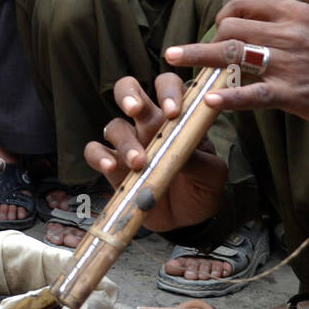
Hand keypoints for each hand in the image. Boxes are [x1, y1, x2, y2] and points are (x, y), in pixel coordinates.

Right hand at [83, 73, 226, 231]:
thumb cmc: (202, 188)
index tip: (173, 112)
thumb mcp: (212, 174)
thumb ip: (200, 160)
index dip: (168, 91)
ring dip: (125, 141)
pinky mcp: (113, 167)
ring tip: (139, 162)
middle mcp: (149, 124)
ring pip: (114, 126)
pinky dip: (99, 155)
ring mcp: (129, 144)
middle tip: (134, 109)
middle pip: (129, 90)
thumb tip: (182, 152)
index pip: (168, 86)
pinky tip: (110, 166)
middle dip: (129, 94)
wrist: (188, 222)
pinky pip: (95, 150)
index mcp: (175, 118)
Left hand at [163, 0, 308, 135]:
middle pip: (230, 26)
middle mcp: (289, 32)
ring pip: (233, 54)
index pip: (244, 2)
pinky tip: (208, 102)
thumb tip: (253, 28)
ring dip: (199, 57)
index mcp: (295, 12)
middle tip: (200, 55)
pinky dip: (228, 98)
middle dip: (209, 40)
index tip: (216, 27)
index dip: (222, 14)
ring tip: (172, 59)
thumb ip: (286, 26)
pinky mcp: (294, 94)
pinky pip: (253, 95)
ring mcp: (290, 63)